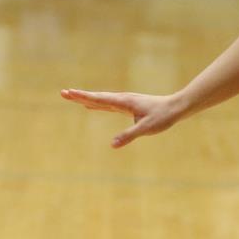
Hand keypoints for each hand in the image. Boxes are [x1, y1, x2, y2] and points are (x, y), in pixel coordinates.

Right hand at [61, 88, 187, 148]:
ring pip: (100, 100)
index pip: (99, 100)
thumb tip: (112, 145)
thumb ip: (129, 136)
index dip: (83, 97)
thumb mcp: (146, 128)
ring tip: (72, 97)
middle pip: (96, 97)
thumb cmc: (162, 117)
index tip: (69, 93)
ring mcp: (124, 102)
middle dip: (79, 96)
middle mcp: (121, 99)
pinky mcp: (127, 105)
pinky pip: (107, 104)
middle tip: (63, 93)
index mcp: (123, 102)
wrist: (176, 107)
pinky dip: (96, 104)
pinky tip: (92, 106)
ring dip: (86, 99)